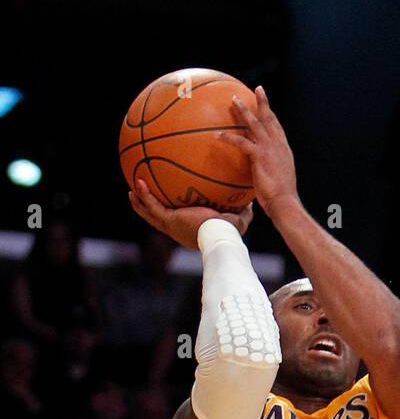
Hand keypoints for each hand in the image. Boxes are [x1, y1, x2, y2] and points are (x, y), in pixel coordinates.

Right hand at [130, 178, 252, 250]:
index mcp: (191, 230)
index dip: (175, 215)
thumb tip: (249, 201)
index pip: (181, 222)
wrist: (220, 236)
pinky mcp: (169, 221)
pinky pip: (152, 206)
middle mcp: (179, 230)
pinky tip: (138, 182)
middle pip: (160, 219)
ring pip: (150, 214)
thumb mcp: (238, 220)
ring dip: (140, 203)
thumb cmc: (229, 232)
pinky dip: (145, 195)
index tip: (172, 206)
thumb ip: (243, 212)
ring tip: (132, 191)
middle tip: (144, 198)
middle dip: (151, 210)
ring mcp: (172, 227)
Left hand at [218, 87, 298, 220]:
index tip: (267, 104)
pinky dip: (229, 138)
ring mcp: (269, 149)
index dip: (272, 114)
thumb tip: (262, 174)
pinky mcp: (259, 156)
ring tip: (233, 100)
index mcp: (283, 150)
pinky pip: (241, 142)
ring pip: (254, 124)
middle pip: (269, 118)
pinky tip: (217, 135)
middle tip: (257, 89)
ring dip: (243, 111)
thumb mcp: (278, 180)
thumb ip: (270, 171)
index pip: (277, 127)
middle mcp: (278, 145)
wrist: (284, 202)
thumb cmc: (281, 197)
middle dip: (262, 102)